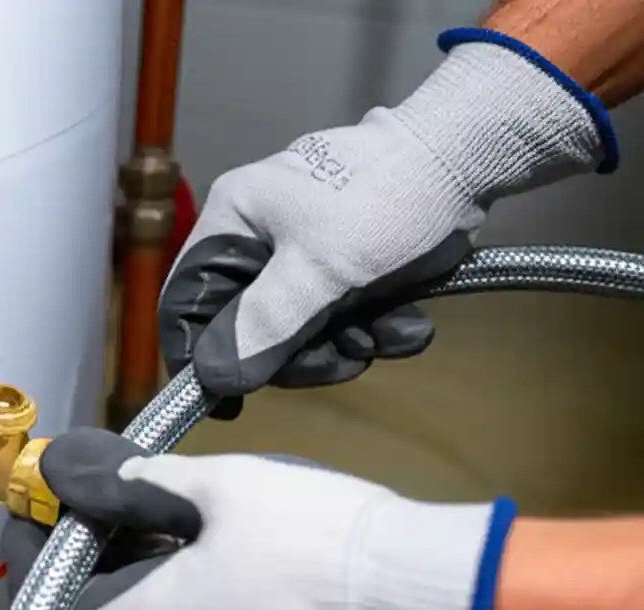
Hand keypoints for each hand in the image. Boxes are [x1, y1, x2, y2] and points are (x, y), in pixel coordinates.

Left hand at [3, 428, 501, 609]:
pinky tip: (228, 565)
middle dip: (103, 570)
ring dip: (152, 591)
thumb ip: (142, 485)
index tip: (57, 523)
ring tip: (179, 528)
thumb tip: (87, 473)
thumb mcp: (219, 487)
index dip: (44, 569)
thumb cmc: (310, 540)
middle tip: (122, 510)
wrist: (421, 602)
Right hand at [158, 41, 606, 404]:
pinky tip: (408, 325)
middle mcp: (256, 239)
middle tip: (348, 356)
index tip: (230, 401)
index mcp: (232, 222)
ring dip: (346, 344)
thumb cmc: (384, 200)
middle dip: (301, 353)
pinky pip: (338, 320)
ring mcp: (300, 255)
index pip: (187, 300)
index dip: (199, 353)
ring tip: (390, 332)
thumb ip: (265, 324)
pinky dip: (372, 330)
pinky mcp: (342, 268)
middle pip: (247, 326)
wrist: (468, 162)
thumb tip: (213, 378)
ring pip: (298, 331)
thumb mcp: (322, 268)